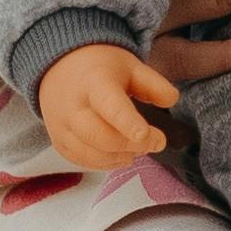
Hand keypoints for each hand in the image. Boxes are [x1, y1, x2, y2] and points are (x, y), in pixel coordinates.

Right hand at [38, 42, 179, 172]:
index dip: (127, 122)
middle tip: (155, 141)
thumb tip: (171, 100)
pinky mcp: (59, 141)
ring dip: (121, 157)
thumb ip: (152, 84)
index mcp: (94, 82)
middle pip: (101, 137)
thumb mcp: (130, 66)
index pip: (109, 105)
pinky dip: (105, 163)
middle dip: (132, 145)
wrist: (60, 67)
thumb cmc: (100, 68)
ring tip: (137, 147)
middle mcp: (73, 107)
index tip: (145, 134)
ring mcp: (62, 127)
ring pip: (92, 154)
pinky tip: (120, 155)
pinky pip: (82, 161)